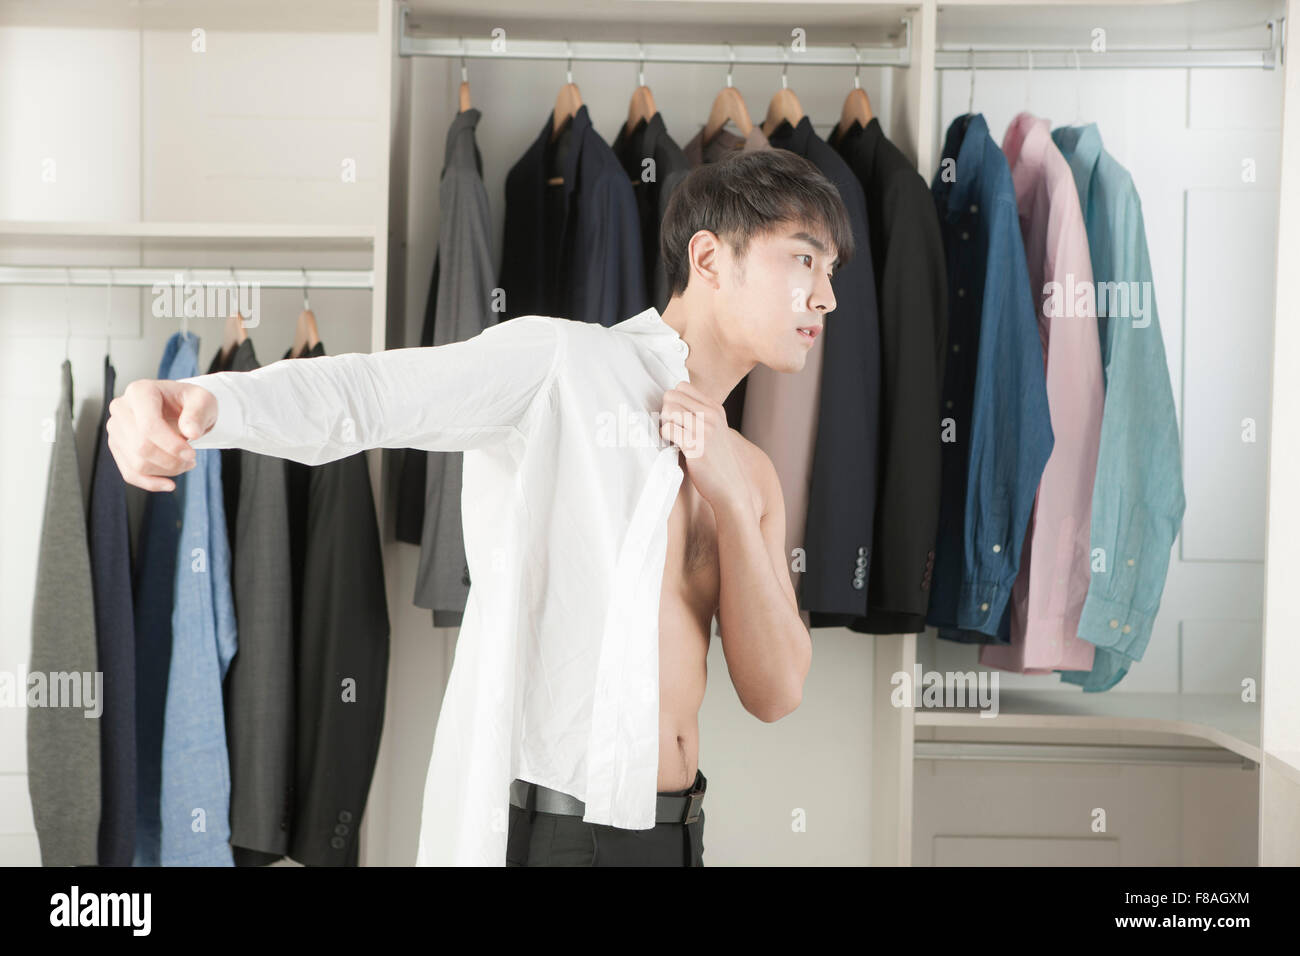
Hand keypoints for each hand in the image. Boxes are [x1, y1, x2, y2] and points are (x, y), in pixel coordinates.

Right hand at [107, 380, 216, 491]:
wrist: (180, 408)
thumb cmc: (189, 402)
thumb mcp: (203, 400)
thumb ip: (198, 413)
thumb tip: (191, 432)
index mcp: (140, 392)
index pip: (149, 426)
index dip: (171, 445)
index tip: (192, 454)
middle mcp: (121, 409)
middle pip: (141, 447)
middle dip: (171, 461)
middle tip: (191, 460)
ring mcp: (116, 429)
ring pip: (136, 463)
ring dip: (165, 471)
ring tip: (185, 464)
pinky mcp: (118, 447)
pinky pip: (129, 473)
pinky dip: (150, 483)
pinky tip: (169, 484)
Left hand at [659, 381, 749, 512]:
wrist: (732, 487)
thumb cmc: (717, 461)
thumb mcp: (714, 430)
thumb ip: (699, 415)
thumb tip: (669, 403)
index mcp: (715, 409)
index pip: (682, 386)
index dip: (673, 400)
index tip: (675, 417)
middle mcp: (711, 415)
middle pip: (671, 395)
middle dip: (665, 410)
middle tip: (671, 427)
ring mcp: (704, 430)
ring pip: (668, 409)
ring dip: (664, 423)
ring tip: (673, 436)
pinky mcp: (695, 446)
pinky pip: (667, 430)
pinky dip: (665, 437)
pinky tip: (674, 446)